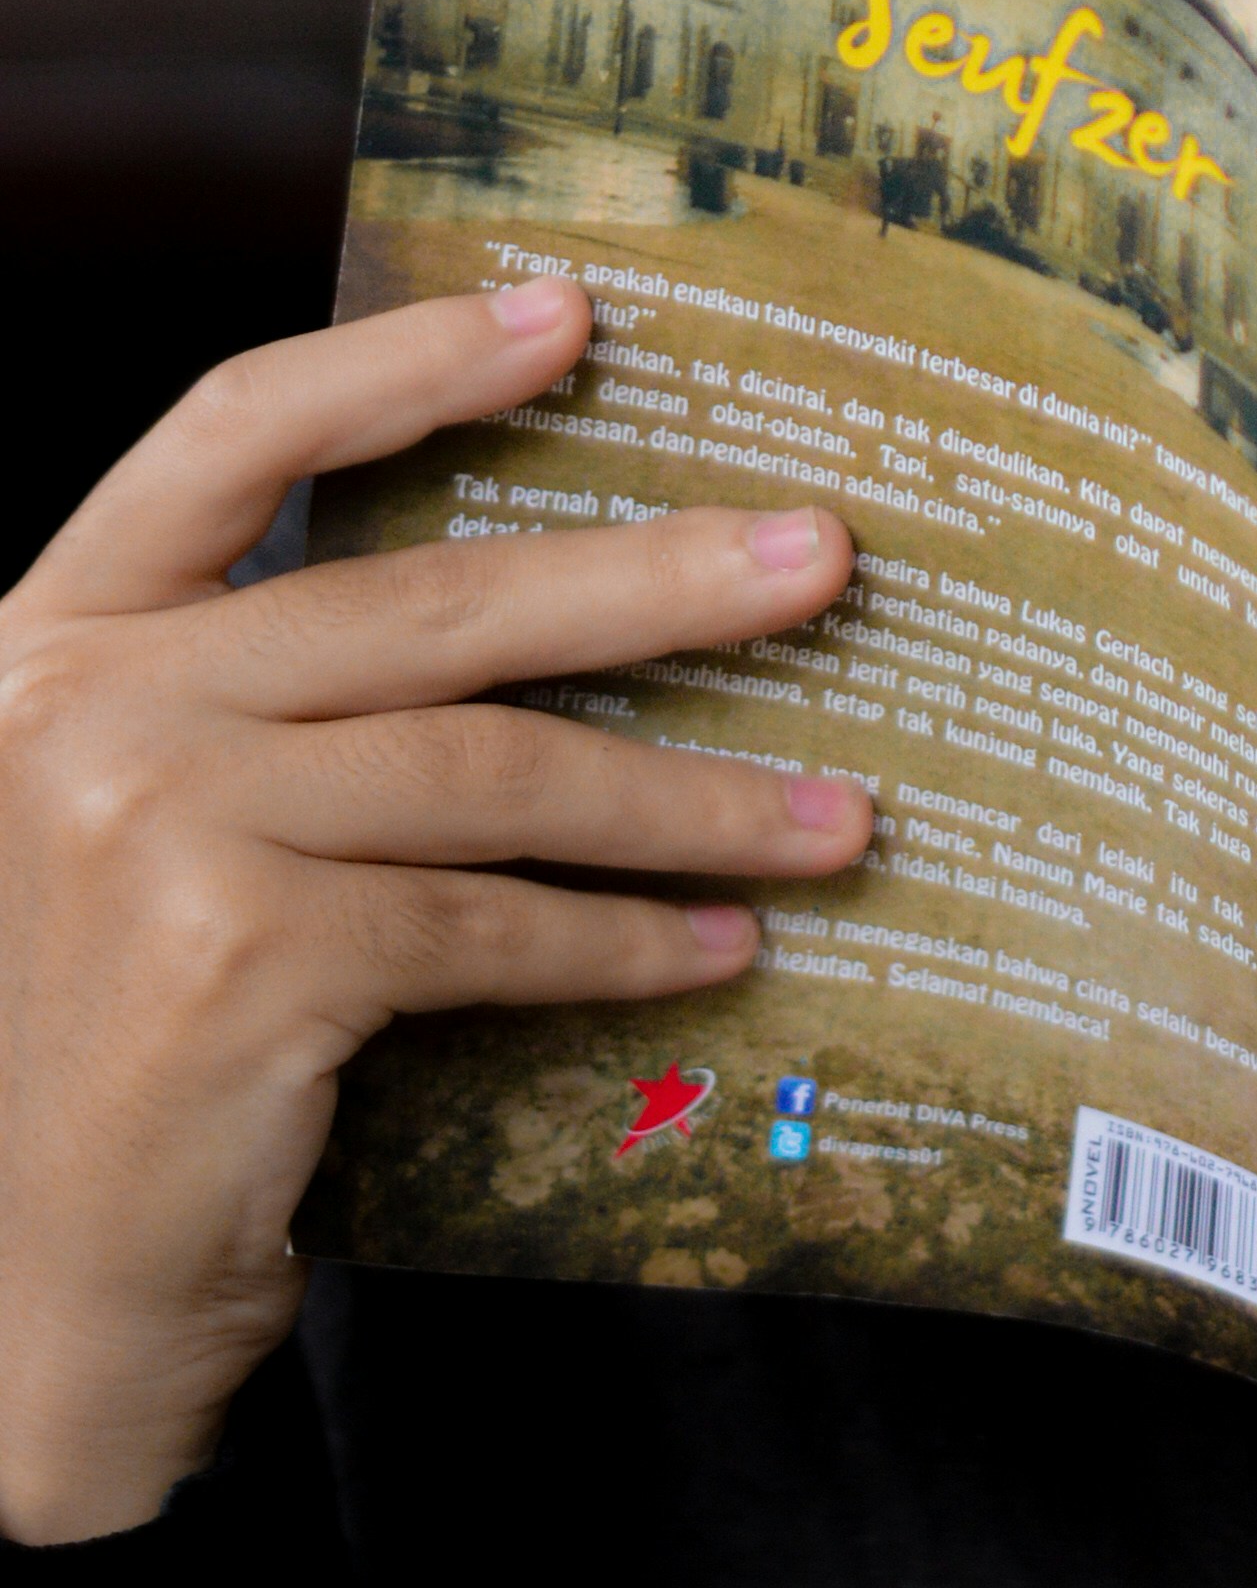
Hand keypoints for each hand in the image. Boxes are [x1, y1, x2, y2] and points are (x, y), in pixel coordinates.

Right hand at [0, 282, 875, 1544]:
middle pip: (430, 601)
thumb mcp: (139, 805)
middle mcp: (90, 707)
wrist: (15, 1283)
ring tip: (832, 812)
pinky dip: (621, 938)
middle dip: (655, 579)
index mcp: (54, 631)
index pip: (230, 430)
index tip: (570, 316)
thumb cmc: (106, 1025)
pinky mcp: (241, 962)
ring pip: (495, 773)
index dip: (403, 357)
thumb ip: (271, 689)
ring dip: (688, 797)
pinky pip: (489, 923)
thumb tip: (561, 586)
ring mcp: (161, 828)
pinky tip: (719, 946)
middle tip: (821, 560)